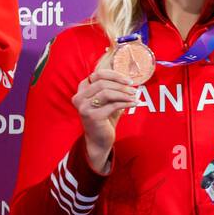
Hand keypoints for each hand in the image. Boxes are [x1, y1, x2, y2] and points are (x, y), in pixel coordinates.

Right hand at [72, 53, 137, 174]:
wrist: (99, 139)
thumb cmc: (105, 118)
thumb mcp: (108, 101)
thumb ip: (113, 89)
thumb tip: (129, 78)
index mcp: (82, 90)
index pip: (97, 75)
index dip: (114, 75)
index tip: (128, 80)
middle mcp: (79, 97)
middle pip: (102, 83)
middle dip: (121, 85)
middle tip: (134, 89)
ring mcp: (84, 107)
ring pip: (106, 92)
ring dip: (124, 93)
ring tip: (134, 96)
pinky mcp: (92, 116)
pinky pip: (112, 105)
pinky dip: (126, 103)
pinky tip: (134, 103)